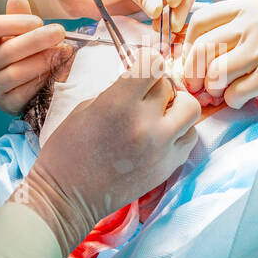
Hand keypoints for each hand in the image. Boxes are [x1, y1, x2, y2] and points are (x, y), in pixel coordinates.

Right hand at [0, 0, 65, 113]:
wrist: (29, 86)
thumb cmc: (27, 53)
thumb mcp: (24, 32)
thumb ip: (21, 16)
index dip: (13, 22)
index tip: (38, 20)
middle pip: (9, 51)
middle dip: (37, 40)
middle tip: (60, 32)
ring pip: (17, 73)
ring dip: (43, 61)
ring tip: (64, 52)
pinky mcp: (7, 103)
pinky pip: (24, 94)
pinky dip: (42, 82)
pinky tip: (56, 72)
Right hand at [19, 65, 199, 254]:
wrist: (67, 196)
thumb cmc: (68, 150)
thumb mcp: (86, 108)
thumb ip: (118, 91)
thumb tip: (141, 82)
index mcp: (118, 103)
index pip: (153, 62)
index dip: (148, 61)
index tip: (142, 68)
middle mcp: (144, 123)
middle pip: (170, 85)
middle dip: (157, 86)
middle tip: (144, 96)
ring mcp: (160, 147)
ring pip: (190, 109)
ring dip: (176, 107)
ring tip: (159, 115)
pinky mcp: (168, 167)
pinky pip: (189, 137)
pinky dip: (179, 131)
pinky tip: (161, 135)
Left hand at [183, 0, 257, 107]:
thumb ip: (236, 26)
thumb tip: (195, 48)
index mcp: (248, 6)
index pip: (198, 21)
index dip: (186, 45)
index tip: (190, 61)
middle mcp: (253, 22)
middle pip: (199, 48)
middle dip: (191, 72)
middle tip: (197, 85)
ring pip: (213, 72)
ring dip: (211, 88)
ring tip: (221, 91)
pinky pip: (235, 93)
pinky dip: (233, 101)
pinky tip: (243, 98)